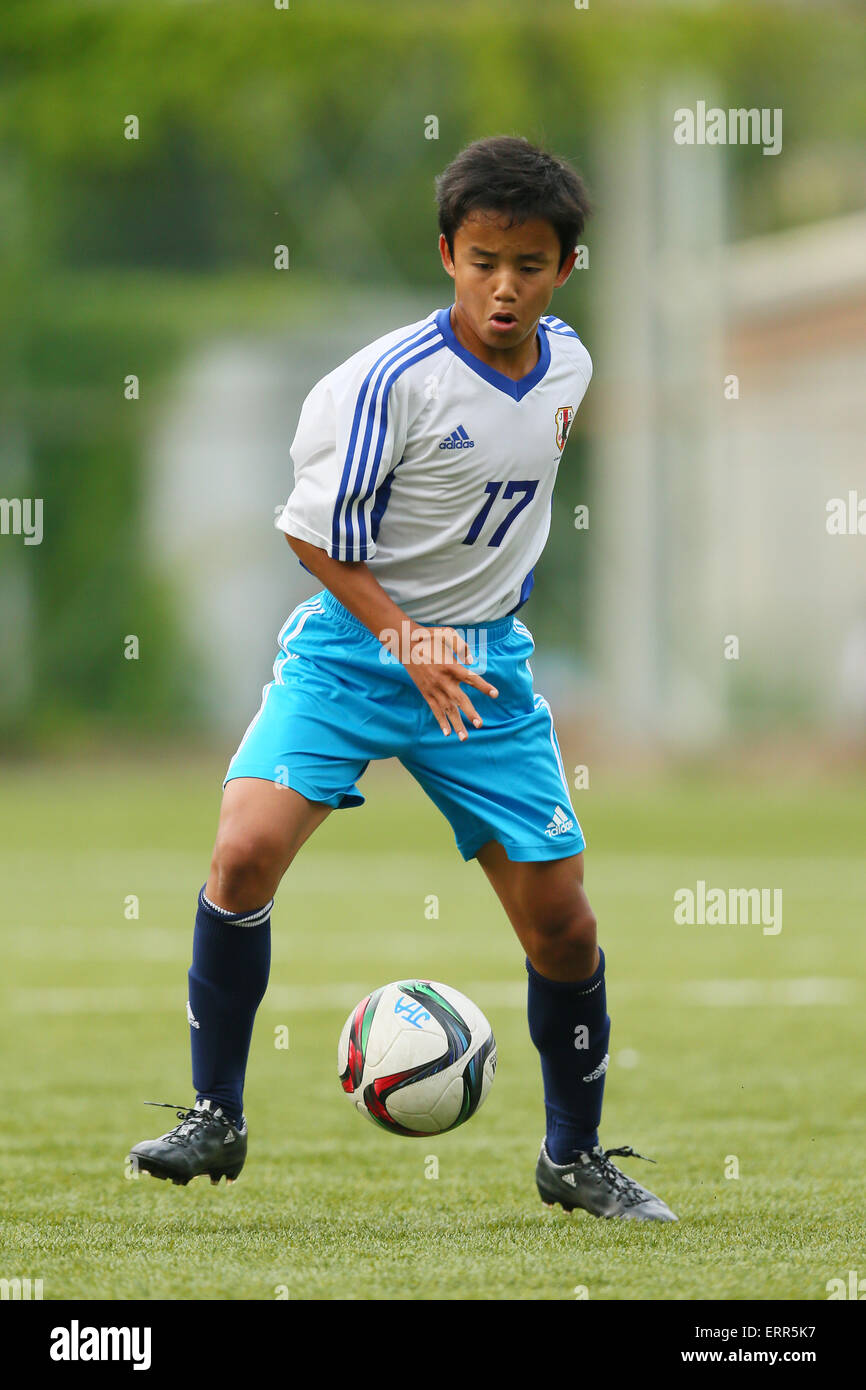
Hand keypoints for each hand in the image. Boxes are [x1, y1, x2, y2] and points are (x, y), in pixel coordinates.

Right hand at [402, 626, 498, 740]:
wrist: (405, 644)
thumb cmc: (429, 638)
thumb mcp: (447, 634)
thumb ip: (462, 647)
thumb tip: (472, 662)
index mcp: (451, 665)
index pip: (471, 678)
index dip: (483, 687)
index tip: (495, 694)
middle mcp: (442, 680)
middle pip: (459, 699)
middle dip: (470, 713)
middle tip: (479, 724)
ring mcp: (433, 688)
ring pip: (447, 709)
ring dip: (456, 724)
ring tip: (465, 737)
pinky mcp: (426, 693)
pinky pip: (434, 710)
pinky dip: (441, 722)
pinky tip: (447, 733)